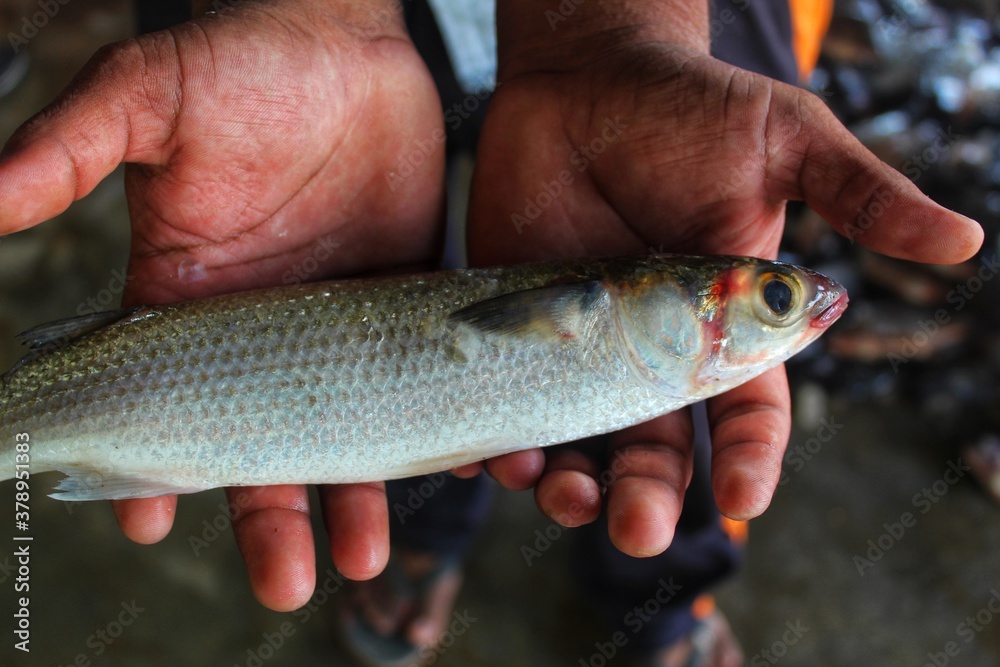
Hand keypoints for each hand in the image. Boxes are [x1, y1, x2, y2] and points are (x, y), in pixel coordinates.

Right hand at [0, 0, 444, 609]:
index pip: (161, 402)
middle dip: (267, 516)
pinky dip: (428, 429)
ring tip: (363, 557)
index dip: (150, 467)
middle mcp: (263, 329)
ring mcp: (336, 323)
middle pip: (260, 442)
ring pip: (343, 429)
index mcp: (187, 299)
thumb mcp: (145, 98)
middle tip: (286, 583)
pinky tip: (444, 475)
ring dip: (352, 495)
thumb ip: (72, 151)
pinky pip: (415, 379)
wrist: (348, 40)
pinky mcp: (400, 301)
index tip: (146, 524)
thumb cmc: (238, 59)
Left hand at [464, 37, 982, 555]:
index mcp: (723, 328)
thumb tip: (963, 239)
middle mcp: (650, 353)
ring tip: (564, 494)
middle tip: (635, 530)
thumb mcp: (781, 142)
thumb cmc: (690, 107)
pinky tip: (492, 460)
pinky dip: (496, 445)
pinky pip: (504, 404)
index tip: (743, 497)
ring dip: (570, 487)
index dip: (750, 459)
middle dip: (646, 499)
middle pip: (655, 452)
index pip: (746, 413)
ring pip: (579, 447)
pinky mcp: (518, 332)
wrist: (586, 78)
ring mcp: (580, 348)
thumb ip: (857, 194)